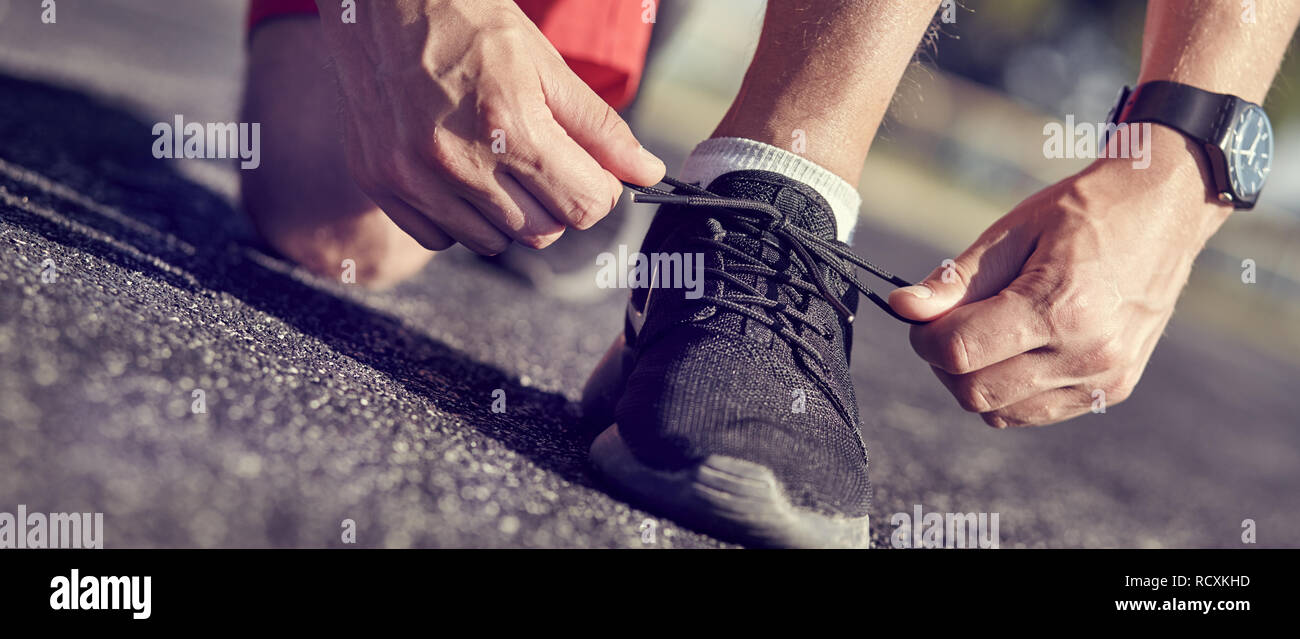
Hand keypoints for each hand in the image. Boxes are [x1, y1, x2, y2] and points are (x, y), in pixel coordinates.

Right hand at [315, 0, 665, 253]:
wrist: (381, 1)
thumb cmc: (468, 21)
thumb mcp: (545, 65)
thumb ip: (599, 127)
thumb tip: (646, 172)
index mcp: (509, 126)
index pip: (584, 207)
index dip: (598, 190)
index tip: (589, 170)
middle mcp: (457, 161)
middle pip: (542, 231)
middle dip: (554, 200)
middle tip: (540, 157)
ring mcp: (413, 178)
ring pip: (493, 242)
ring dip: (507, 213)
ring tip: (493, 157)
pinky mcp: (381, 184)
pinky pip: (441, 239)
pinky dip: (457, 216)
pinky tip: (455, 169)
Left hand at [889, 128, 1230, 426]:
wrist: (1164, 210)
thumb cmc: (1082, 212)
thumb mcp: (1012, 231)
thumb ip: (956, 280)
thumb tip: (902, 309)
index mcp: (1061, 307)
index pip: (960, 351)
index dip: (923, 338)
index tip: (920, 317)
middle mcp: (1088, 353)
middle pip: (975, 392)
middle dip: (944, 362)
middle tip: (947, 325)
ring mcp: (1104, 377)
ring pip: (1001, 412)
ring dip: (974, 380)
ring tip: (984, 334)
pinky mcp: (1113, 389)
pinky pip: (1035, 412)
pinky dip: (1009, 391)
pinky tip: (1015, 350)